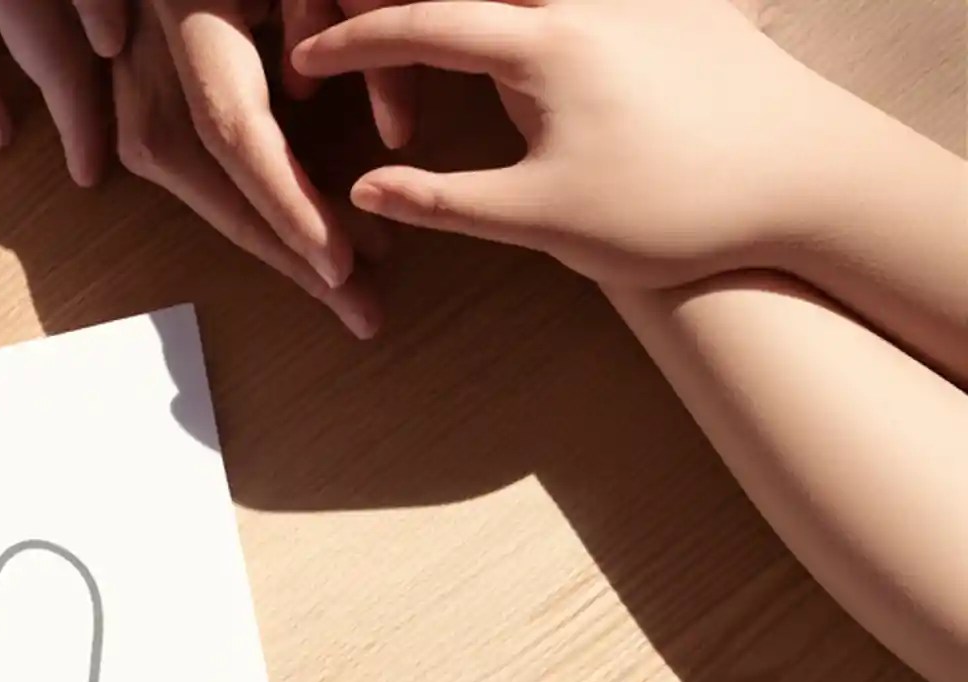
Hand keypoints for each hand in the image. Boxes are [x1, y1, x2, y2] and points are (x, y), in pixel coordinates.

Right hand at [114, 1, 382, 337]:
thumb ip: (351, 24)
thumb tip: (396, 131)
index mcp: (191, 19)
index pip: (236, 134)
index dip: (288, 204)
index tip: (341, 265)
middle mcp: (149, 58)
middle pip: (215, 181)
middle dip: (291, 251)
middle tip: (361, 309)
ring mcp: (138, 78)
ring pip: (201, 187)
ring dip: (275, 239)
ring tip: (345, 284)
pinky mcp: (150, 92)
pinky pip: (199, 170)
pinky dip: (256, 209)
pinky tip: (306, 242)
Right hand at [294, 0, 850, 286]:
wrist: (813, 182)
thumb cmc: (676, 209)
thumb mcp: (547, 220)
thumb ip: (447, 201)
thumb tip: (362, 187)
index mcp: (540, 44)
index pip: (419, 24)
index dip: (353, 41)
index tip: (308, 57)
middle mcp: (581, 0)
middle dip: (402, 2)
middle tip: (359, 22)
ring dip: (469, 5)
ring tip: (435, 23)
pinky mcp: (675, 3)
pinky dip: (526, 5)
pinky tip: (525, 22)